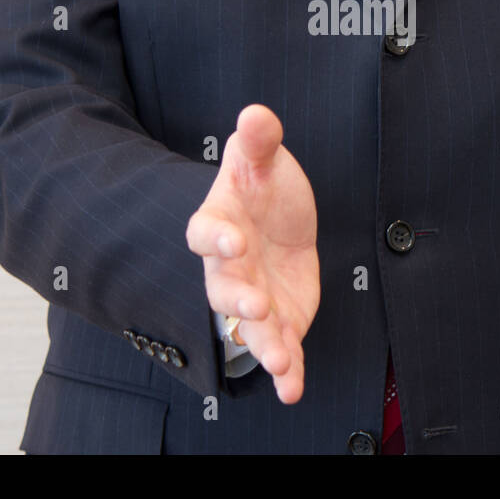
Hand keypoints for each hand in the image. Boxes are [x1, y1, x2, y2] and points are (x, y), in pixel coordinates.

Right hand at [186, 104, 319, 402]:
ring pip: (249, 328)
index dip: (215, 238)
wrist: (282, 224)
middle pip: (223, 289)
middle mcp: (228, 268)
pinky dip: (287, 370)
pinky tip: (294, 387)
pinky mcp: (278, 322)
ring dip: (262, 344)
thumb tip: (256, 111)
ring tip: (279, 360)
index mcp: (219, 224)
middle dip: (238, 300)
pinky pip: (279, 349)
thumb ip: (260, 140)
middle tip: (255, 307)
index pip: (205, 232)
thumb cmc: (263, 189)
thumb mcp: (264, 158)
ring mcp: (251, 298)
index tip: (231, 240)